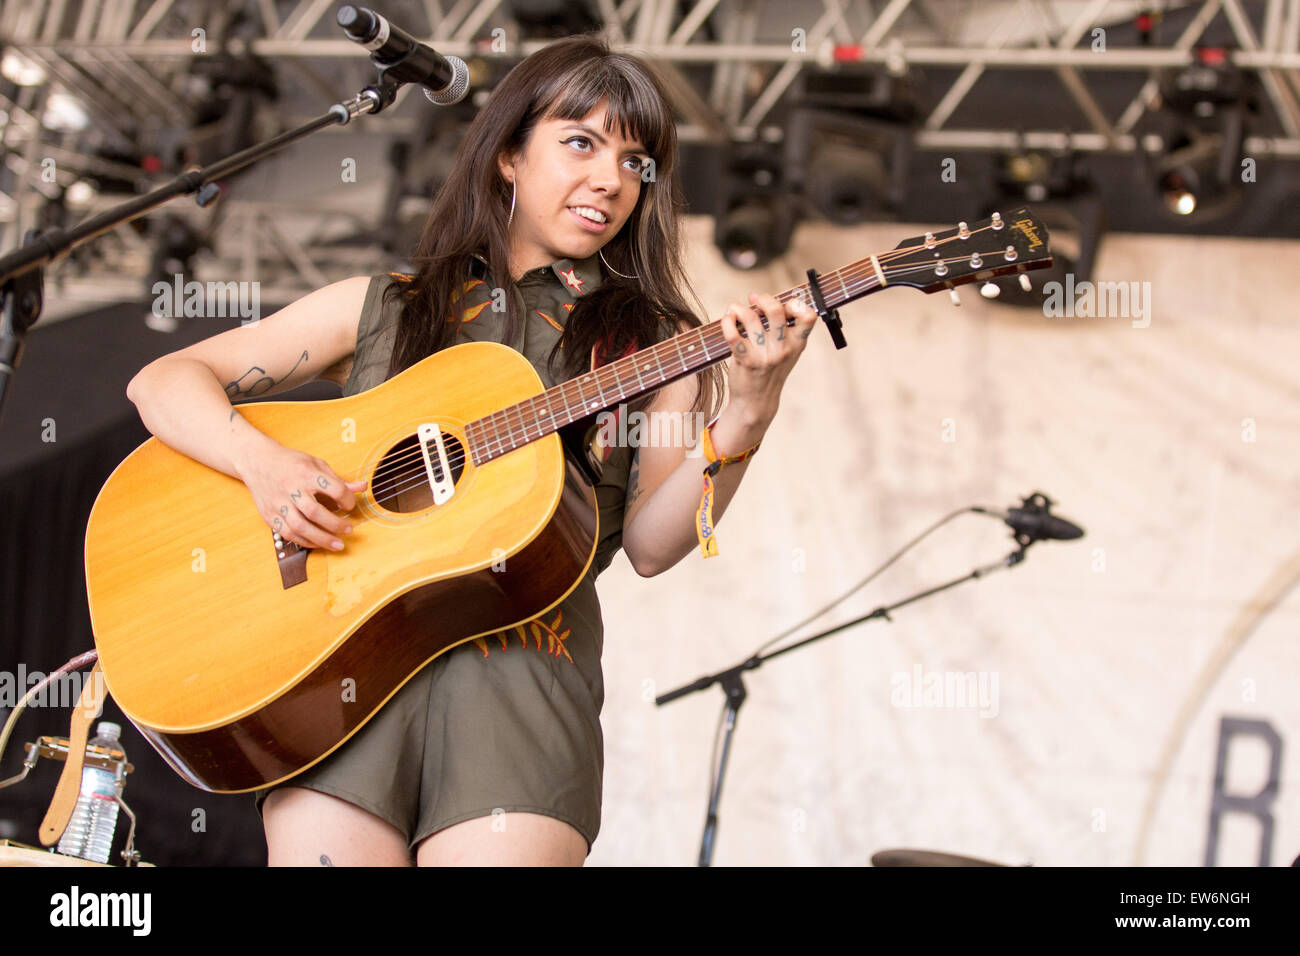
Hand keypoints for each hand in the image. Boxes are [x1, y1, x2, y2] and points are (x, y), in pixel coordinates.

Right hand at [237, 441, 366, 549]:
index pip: (333, 488)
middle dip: (335, 524)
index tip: (349, 505)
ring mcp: (278, 503)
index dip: (347, 499)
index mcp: (306, 473)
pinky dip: (304, 541)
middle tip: (349, 530)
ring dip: (321, 539)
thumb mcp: (316, 464)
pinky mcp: (269, 514)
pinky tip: (317, 543)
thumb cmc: (290, 462)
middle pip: (315, 512)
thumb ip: (338, 480)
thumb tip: (362, 487)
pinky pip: (287, 533)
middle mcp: (291, 488)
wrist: (257, 461)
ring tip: (337, 544)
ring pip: (300, 526)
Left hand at [718, 292, 818, 425]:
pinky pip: (733, 334)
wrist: (757, 401)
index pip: (808, 316)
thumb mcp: (786, 352)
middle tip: (754, 300)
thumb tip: (760, 298)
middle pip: (776, 310)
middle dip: (762, 299)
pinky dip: (727, 321)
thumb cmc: (770, 371)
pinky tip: (727, 319)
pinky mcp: (746, 360)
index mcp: (797, 343)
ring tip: (734, 310)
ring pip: (751, 318)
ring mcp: (765, 355)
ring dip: (739, 308)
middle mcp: (783, 349)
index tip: (783, 304)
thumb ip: (783, 328)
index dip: (796, 303)